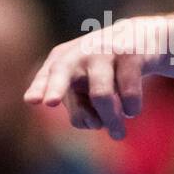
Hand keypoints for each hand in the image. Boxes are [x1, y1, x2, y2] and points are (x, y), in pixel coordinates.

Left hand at [23, 18, 159, 139]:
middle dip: (55, 86)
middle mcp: (79, 52)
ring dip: (111, 120)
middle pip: (63, 70)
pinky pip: (128, 93)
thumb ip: (81, 108)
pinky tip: (131, 111)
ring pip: (101, 95)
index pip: (48, 75)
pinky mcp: (131, 54)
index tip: (32, 101)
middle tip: (49, 102)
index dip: (40, 87)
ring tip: (117, 134)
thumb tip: (94, 124)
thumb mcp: (87, 85)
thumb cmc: (106, 70)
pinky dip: (131, 109)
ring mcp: (104, 50)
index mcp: (62, 60)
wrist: (141, 38)